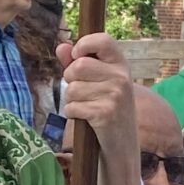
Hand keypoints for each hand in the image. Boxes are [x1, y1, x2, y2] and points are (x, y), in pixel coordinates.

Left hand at [56, 32, 138, 161]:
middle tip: (81, 91)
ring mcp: (115, 95)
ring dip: (71, 100)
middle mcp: (121, 77)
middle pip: (77, 67)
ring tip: (85, 106)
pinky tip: (84, 118)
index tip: (77, 56)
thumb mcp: (99, 81)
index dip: (83, 45)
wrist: (122, 144)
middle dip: (70, 80)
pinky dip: (72, 114)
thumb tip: (61, 47)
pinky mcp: (105, 114)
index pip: (102, 40)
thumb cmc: (108, 107)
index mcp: (120, 64)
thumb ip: (78, 62)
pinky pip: (72, 107)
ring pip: (72, 89)